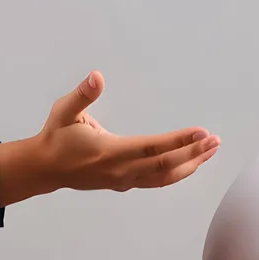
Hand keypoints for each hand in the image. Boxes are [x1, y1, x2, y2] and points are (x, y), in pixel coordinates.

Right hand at [38, 70, 219, 191]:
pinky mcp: (124, 183)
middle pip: (165, 167)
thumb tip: (97, 76)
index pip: (152, 149)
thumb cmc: (56, 138)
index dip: (178, 142)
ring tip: (211, 151)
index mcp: (109, 152)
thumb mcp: (64, 111)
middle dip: (193, 154)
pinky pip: (157, 181)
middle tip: (215, 142)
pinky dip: (178, 172)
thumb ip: (82, 94)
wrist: (43, 169)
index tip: (200, 133)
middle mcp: (120, 171)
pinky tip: (191, 163)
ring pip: (164, 178)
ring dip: (190, 165)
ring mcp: (124, 180)